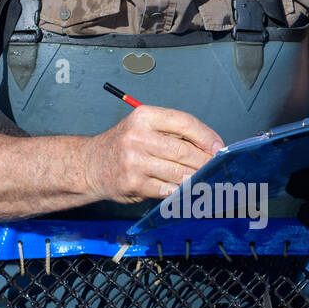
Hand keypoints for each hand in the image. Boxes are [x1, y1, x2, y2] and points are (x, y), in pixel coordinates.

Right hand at [84, 104, 222, 203]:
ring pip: (178, 172)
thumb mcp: (142, 127)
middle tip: (215, 166)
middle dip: (204, 161)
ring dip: (196, 177)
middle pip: (184, 150)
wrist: (90, 165)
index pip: (184, 122)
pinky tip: (185, 189)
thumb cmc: (123, 145)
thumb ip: (171, 132)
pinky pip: (167, 189)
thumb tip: (208, 146)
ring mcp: (135, 161)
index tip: (218, 147)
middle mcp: (138, 137)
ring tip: (204, 178)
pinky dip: (180, 190)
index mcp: (144, 117)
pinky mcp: (134, 183)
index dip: (206, 136)